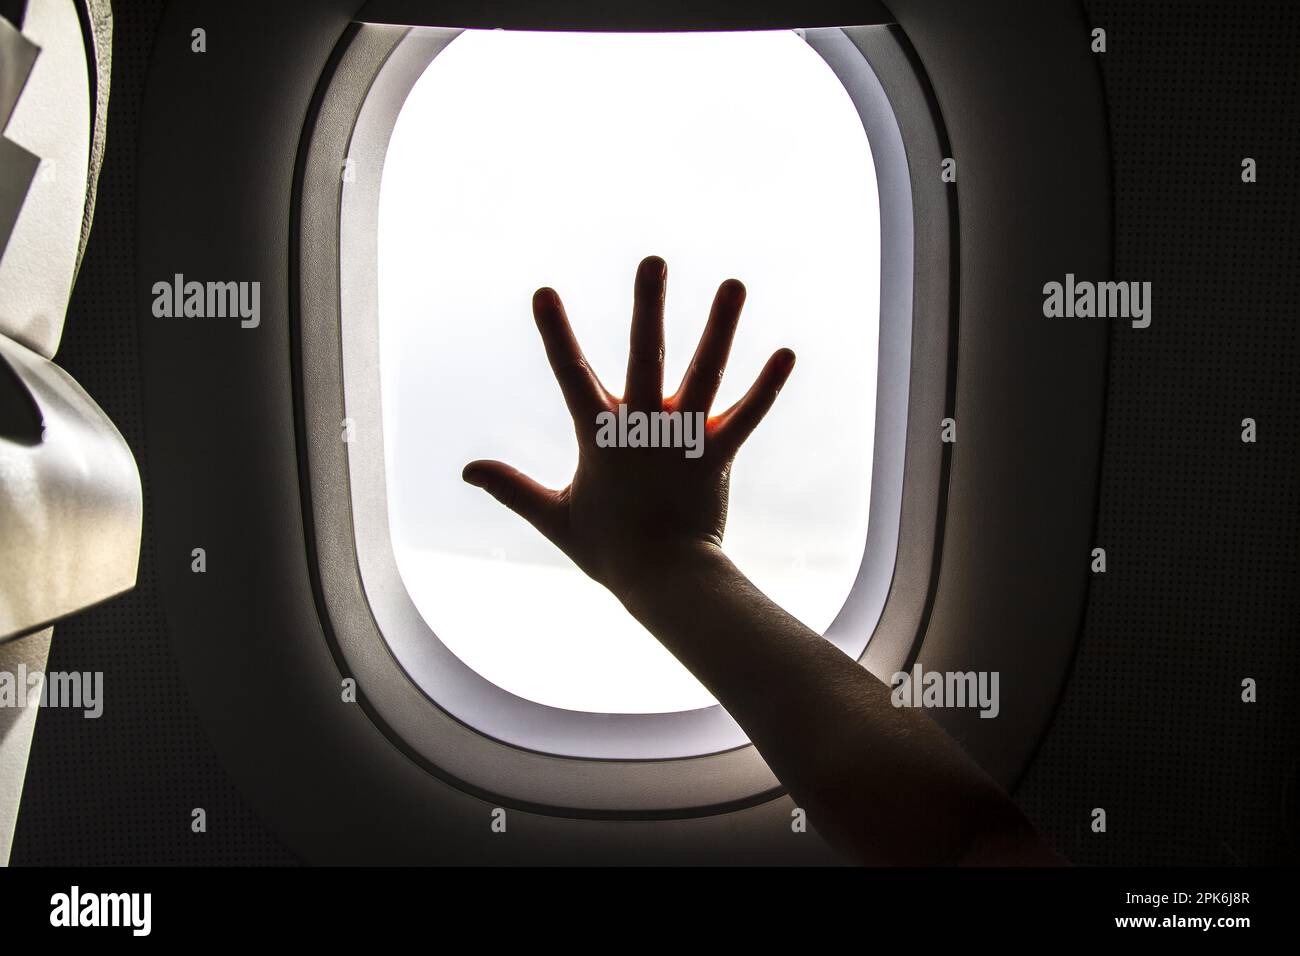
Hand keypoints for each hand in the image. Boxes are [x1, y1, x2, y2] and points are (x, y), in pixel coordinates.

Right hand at [462, 255, 794, 604]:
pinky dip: (768, 385)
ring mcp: (686, 438)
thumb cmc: (608, 551)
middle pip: (647, 356)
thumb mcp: (553, 517)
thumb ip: (511, 488)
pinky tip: (787, 351)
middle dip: (649, 306)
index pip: (571, 376)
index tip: (544, 293)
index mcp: (601, 437)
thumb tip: (466, 469)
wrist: (665, 582)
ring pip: (706, 372)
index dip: (556, 334)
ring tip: (734, 284)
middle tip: (653, 261)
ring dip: (720, 327)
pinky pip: (748, 415)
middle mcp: (646, 427)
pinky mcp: (719, 454)